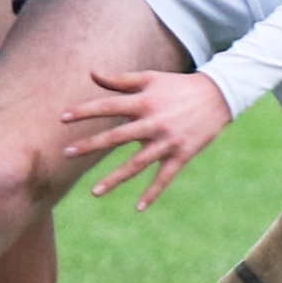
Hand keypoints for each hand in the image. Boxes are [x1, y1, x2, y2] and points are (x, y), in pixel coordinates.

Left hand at [60, 68, 231, 210]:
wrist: (219, 95)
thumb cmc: (178, 86)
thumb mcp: (150, 78)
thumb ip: (120, 79)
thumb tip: (91, 73)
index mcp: (144, 102)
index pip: (108, 105)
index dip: (85, 111)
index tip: (62, 117)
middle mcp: (154, 122)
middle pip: (117, 136)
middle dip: (90, 144)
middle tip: (66, 153)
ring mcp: (168, 141)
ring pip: (137, 163)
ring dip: (115, 178)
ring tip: (94, 192)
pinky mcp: (182, 154)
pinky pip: (165, 178)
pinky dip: (152, 193)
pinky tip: (138, 209)